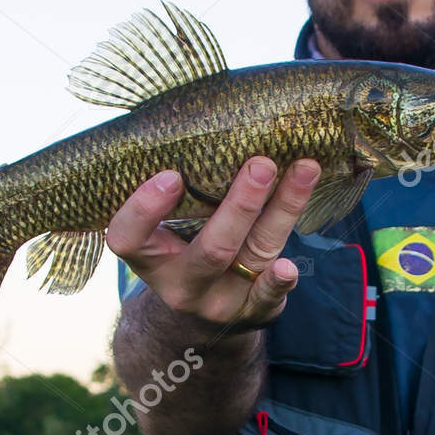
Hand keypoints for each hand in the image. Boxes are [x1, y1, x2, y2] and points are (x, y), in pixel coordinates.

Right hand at [106, 157, 319, 329]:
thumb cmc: (183, 248)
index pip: (129, 238)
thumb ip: (181, 190)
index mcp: (149, 257)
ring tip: (304, 169)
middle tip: (262, 163)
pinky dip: (278, 281)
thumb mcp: (166, 228)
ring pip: (252, 255)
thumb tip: (210, 120)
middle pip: (211, 249)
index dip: (144, 209)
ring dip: (281, 211)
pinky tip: (290, 266)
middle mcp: (180, 283)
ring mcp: (218, 301)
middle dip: (240, 205)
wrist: (200, 315)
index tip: (171, 175)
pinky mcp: (252, 311)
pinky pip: (266, 297)